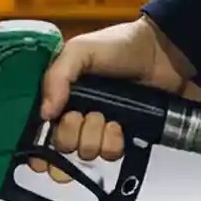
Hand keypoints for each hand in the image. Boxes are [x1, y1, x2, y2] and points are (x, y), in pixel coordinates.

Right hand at [30, 17, 200, 182]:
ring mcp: (99, 128)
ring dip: (95, 137)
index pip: (39, 129)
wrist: (162, 53)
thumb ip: (56, 77)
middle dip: (72, 133)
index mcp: (60, 95)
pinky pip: (109, 154)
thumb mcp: (80, 50)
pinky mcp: (122, 137)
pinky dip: (114, 143)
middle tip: (86, 114)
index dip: (38, 144)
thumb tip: (44, 114)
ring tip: (108, 117)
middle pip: (61, 145)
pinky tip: (120, 126)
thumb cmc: (119, 46)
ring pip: (85, 152)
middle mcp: (76, 114)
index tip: (41, 152)